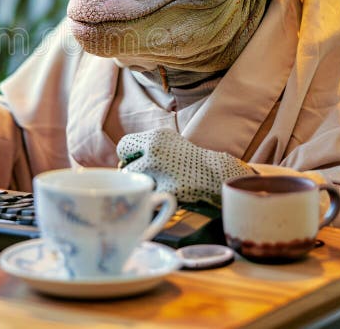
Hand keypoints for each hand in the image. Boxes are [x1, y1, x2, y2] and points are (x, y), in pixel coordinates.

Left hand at [117, 128, 252, 204]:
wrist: (218, 175)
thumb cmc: (189, 159)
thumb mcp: (168, 141)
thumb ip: (146, 146)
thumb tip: (121, 164)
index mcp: (156, 137)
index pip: (123, 145)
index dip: (127, 157)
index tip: (135, 162)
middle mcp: (155, 151)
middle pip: (125, 168)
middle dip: (133, 176)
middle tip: (148, 178)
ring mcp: (162, 171)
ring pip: (136, 184)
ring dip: (143, 189)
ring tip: (159, 187)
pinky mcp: (170, 191)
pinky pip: (150, 199)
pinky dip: (154, 201)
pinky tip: (166, 197)